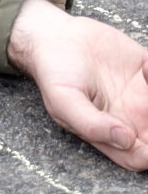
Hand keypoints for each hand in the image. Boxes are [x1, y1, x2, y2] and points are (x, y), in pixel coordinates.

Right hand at [9, 0, 147, 171]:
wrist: (57, 36)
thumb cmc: (55, 72)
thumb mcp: (63, 100)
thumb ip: (90, 124)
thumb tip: (125, 140)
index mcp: (110, 133)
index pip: (139, 157)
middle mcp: (132, 119)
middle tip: (147, 103)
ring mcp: (143, 97)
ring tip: (145, 76)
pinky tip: (145, 65)